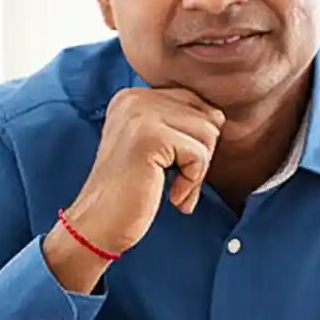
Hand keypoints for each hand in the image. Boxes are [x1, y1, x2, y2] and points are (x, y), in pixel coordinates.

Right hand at [42, 87, 222, 292]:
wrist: (99, 223)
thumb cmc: (133, 191)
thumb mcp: (158, 148)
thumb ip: (183, 126)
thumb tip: (219, 115)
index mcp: (134, 96)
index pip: (195, 102)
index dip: (196, 140)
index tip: (175, 166)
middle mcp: (134, 97)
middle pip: (205, 117)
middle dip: (200, 156)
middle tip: (178, 182)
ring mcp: (139, 115)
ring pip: (207, 134)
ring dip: (198, 171)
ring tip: (175, 189)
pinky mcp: (149, 137)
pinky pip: (198, 154)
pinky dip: (192, 182)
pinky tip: (172, 195)